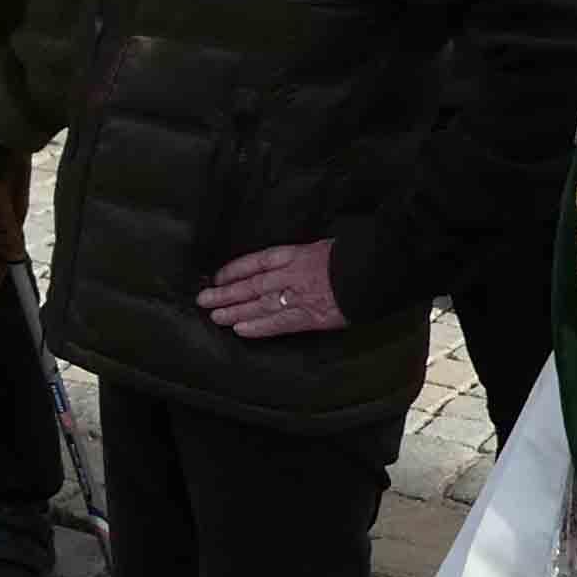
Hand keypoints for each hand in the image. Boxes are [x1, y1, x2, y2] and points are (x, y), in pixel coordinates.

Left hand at [199, 235, 342, 340]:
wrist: (373, 271)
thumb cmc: (353, 258)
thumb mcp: (324, 246)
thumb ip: (304, 256)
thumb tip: (293, 262)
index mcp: (294, 255)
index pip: (256, 262)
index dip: (234, 270)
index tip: (218, 276)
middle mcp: (290, 275)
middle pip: (250, 285)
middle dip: (225, 293)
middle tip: (204, 299)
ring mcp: (298, 297)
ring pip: (258, 305)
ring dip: (235, 312)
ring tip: (215, 316)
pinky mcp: (309, 317)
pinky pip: (277, 324)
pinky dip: (258, 327)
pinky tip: (240, 329)